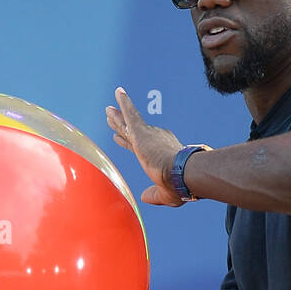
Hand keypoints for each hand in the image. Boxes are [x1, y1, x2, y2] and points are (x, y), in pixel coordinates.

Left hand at [105, 87, 184, 205]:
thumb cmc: (179, 185)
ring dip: (118, 116)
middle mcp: (156, 140)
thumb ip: (154, 195)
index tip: (121, 138)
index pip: (142, 147)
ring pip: (128, 123)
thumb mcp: (165, 194)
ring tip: (108, 110)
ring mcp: (148, 134)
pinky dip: (124, 103)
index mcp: (162, 154)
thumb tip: (144, 197)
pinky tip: (118, 92)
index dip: (129, 142)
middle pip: (133, 132)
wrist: (182, 173)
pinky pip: (130, 114)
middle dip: (122, 126)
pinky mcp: (141, 132)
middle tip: (112, 117)